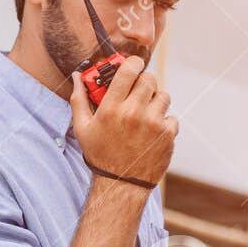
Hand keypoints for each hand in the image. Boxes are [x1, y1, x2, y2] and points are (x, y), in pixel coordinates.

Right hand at [68, 56, 176, 184]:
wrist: (122, 183)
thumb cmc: (100, 154)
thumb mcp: (82, 128)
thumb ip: (79, 99)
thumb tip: (76, 76)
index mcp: (111, 108)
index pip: (128, 70)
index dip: (134, 63)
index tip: (134, 65)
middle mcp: (133, 113)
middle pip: (149, 79)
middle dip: (144, 82)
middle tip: (138, 92)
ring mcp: (153, 124)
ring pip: (163, 96)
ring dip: (156, 101)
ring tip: (145, 114)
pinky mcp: (167, 135)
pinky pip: (171, 117)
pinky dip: (164, 122)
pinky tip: (152, 132)